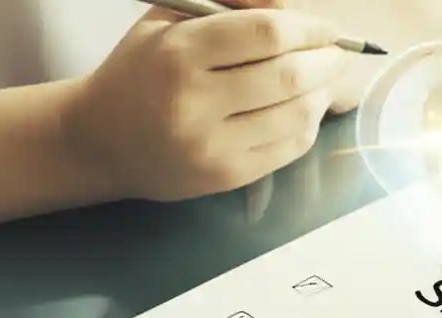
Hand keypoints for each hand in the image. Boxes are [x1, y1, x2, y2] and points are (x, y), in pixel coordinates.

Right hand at [60, 0, 351, 201]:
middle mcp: (194, 103)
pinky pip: (287, 149)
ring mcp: (210, 146)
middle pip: (288, 75)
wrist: (102, 140)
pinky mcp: (224, 177)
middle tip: (340, 53)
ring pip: (295, 115)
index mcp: (179, 54)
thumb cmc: (142, 70)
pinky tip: (306, 110)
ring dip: (323, 94)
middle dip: (327, 61)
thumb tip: (293, 10)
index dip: (311, 28)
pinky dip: (308, 125)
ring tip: (325, 80)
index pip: (267, 33)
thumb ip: (229, 4)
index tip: (330, 28)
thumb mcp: (169, 20)